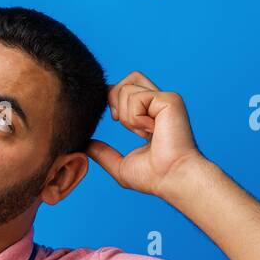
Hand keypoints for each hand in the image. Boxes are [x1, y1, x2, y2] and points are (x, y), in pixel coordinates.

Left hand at [88, 70, 206, 198]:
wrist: (171, 179)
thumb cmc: (154, 177)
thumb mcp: (121, 166)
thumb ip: (104, 154)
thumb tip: (87, 145)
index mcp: (149, 114)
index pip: (126, 89)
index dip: (113, 99)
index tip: (116, 120)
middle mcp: (158, 103)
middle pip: (127, 80)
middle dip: (115, 101)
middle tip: (127, 125)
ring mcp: (165, 99)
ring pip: (127, 88)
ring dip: (127, 116)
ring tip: (143, 132)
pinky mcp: (169, 99)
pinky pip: (136, 97)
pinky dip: (136, 118)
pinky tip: (151, 130)